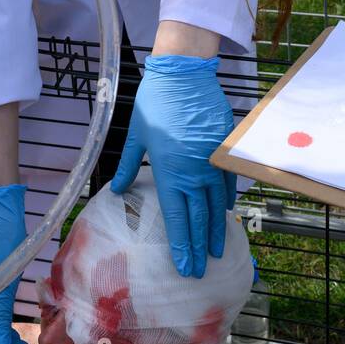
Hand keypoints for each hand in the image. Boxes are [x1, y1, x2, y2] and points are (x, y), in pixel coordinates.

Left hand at [110, 54, 236, 277]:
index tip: (185, 267)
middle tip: (201, 270)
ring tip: (217, 250)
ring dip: (217, 229)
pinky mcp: (224, 147)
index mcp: (169, 171)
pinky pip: (227, 181)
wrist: (184, 72)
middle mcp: (193, 172)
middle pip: (199, 218)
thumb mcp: (136, 134)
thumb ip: (129, 165)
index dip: (182, 245)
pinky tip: (226, 214)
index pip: (177, 218)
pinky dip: (226, 199)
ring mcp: (212, 160)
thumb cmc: (156, 101)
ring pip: (217, 203)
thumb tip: (117, 190)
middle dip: (200, 247)